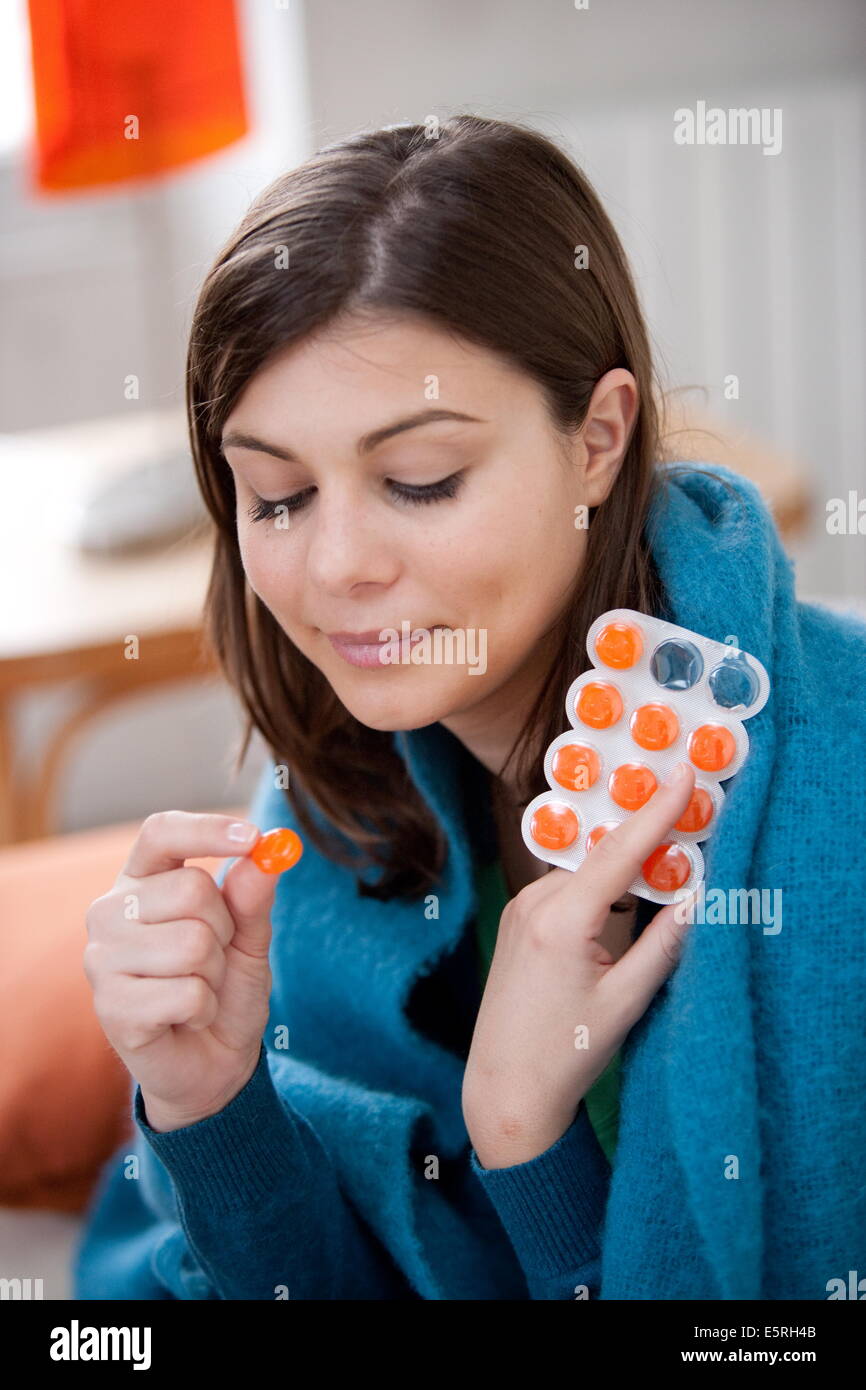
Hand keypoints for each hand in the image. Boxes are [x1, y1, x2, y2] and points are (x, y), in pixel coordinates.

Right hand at [84, 811, 277, 1131]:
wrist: (212, 1061)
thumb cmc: (224, 988)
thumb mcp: (248, 938)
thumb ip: (252, 897)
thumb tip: (263, 855)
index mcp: (141, 882)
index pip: (161, 833)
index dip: (206, 829)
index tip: (254, 837)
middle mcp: (110, 912)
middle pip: (192, 890)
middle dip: (224, 929)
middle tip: (213, 959)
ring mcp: (102, 960)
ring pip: (193, 944)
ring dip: (214, 974)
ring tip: (198, 990)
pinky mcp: (111, 1007)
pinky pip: (189, 992)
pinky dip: (204, 1008)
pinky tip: (186, 1017)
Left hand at [462, 762, 697, 1167]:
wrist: (506, 1087)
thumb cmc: (567, 1052)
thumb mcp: (627, 1001)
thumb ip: (664, 944)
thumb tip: (698, 898)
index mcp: (561, 919)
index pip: (619, 851)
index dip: (657, 810)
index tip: (683, 773)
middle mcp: (533, 903)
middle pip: (603, 857)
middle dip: (646, 841)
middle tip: (688, 817)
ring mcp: (519, 909)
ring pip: (585, 874)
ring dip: (621, 872)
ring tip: (662, 877)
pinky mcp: (516, 920)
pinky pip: (566, 889)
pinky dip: (597, 890)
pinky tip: (619, 909)